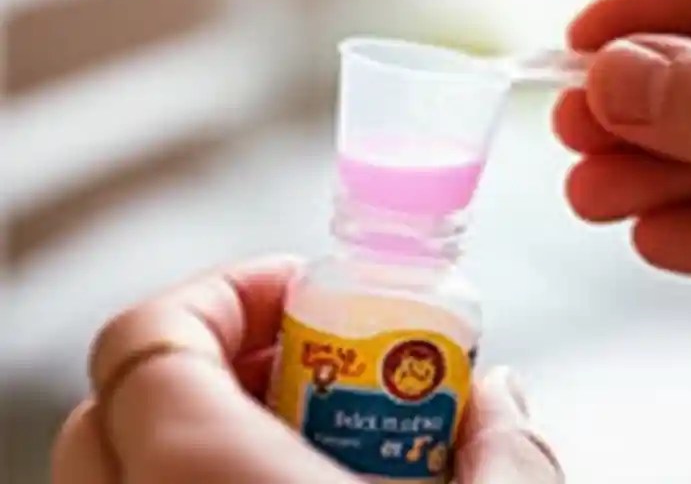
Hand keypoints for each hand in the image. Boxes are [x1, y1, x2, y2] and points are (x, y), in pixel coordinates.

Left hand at [51, 257, 561, 483]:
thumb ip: (504, 446)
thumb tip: (503, 400)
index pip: (150, 336)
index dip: (229, 289)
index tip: (313, 290)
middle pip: (124, 402)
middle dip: (225, 358)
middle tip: (324, 367)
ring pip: (129, 470)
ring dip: (219, 427)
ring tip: (326, 441)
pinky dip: (214, 483)